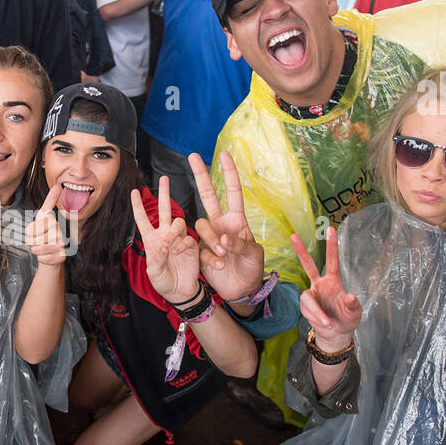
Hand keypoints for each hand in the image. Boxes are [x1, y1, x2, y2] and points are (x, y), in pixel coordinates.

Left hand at [27, 183, 71, 266]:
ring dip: (35, 250)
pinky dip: (41, 258)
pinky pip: (42, 258)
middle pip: (33, 239)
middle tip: (38, 241)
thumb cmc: (45, 233)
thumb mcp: (43, 216)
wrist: (52, 252)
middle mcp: (60, 232)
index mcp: (53, 221)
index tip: (34, 231)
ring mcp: (62, 245)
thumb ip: (49, 202)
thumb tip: (58, 186)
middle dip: (32, 242)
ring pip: (38, 249)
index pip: (33, 227)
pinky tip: (46, 255)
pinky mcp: (62, 257)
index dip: (30, 231)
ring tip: (41, 247)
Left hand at [131, 175, 201, 304]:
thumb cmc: (163, 282)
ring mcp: (178, 239)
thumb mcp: (153, 273)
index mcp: (151, 240)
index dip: (138, 206)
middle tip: (165, 178)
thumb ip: (156, 259)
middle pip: (164, 210)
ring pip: (178, 222)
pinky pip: (188, 237)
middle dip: (164, 194)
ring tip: (171, 245)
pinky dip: (183, 243)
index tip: (134, 191)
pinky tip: (179, 251)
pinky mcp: (191, 245)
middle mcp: (164, 235)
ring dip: (174, 230)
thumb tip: (163, 245)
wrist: (180, 291)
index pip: (142, 219)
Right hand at [190, 150, 265, 301]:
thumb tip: (223, 239)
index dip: (229, 173)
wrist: (241, 289)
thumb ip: (239, 244)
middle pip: (208, 195)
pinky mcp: (201, 251)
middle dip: (200, 175)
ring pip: (202, 225)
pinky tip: (218, 265)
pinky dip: (208, 256)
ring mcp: (209, 236)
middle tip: (191, 156)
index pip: (232, 192)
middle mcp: (221, 223)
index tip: (224, 154)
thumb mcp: (254, 254)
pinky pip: (199, 247)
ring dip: (211, 238)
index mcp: (237, 220)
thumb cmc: (252, 268)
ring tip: (222, 254)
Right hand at [291, 226, 361, 347]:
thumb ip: (353, 305)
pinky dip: (316, 318)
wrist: (335, 334)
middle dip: (301, 251)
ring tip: (327, 322)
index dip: (332, 246)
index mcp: (333, 282)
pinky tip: (324, 323)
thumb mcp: (354, 313)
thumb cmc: (346, 319)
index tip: (331, 229)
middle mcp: (320, 285)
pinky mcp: (306, 307)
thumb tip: (350, 296)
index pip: (332, 261)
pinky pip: (308, 310)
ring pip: (307, 299)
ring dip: (316, 312)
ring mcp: (311, 296)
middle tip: (293, 235)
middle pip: (308, 265)